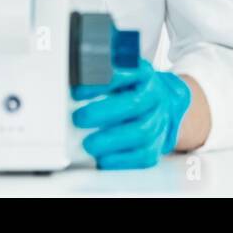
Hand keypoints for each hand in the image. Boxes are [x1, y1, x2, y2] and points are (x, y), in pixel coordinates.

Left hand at [71, 60, 191, 169]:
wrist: (160, 104)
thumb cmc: (134, 88)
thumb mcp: (120, 72)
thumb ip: (99, 76)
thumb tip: (72, 84)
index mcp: (144, 74)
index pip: (125, 73)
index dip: (101, 82)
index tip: (78, 91)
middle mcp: (154, 96)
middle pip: (134, 104)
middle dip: (102, 113)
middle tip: (79, 118)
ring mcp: (159, 121)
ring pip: (141, 133)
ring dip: (111, 140)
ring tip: (88, 143)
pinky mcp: (157, 145)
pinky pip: (143, 155)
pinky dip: (121, 159)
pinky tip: (103, 158)